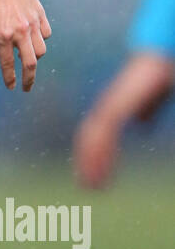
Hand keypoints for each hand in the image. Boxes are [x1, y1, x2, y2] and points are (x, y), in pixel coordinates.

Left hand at [0, 0, 50, 91]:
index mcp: (3, 35)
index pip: (8, 64)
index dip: (9, 79)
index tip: (11, 87)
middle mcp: (20, 32)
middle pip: (30, 64)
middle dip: (29, 79)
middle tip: (27, 87)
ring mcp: (32, 24)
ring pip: (41, 50)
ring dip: (35, 58)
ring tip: (28, 59)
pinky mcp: (41, 15)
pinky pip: (46, 34)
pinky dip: (41, 40)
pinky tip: (34, 39)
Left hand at [73, 51, 174, 187]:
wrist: (160, 61)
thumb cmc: (157, 79)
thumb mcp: (149, 102)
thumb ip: (145, 112)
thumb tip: (141, 124)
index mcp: (112, 108)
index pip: (94, 134)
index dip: (91, 154)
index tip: (91, 174)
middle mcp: (106, 107)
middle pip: (88, 138)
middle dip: (86, 162)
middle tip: (88, 187)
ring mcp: (110, 106)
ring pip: (93, 139)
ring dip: (92, 163)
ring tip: (94, 185)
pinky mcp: (117, 106)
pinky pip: (105, 133)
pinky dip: (102, 152)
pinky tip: (104, 166)